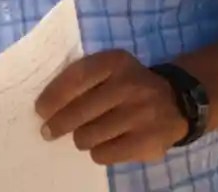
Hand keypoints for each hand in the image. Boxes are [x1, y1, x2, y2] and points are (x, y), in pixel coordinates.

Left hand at [34, 49, 188, 164]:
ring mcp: (140, 115)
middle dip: (57, 124)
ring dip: (80, 138)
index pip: (75, 78)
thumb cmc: (129, 84)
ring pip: (88, 136)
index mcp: (116, 62)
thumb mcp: (110, 69)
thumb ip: (81, 78)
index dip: (53, 96)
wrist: (177, 102)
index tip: (40, 110)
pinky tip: (103, 143)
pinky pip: (103, 154)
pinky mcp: (147, 142)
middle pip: (78, 112)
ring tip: (84, 134)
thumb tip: (45, 105)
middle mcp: (129, 86)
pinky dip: (98, 151)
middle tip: (49, 131)